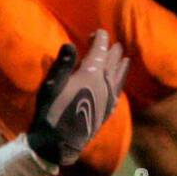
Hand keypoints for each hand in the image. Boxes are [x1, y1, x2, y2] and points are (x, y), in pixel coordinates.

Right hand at [27, 28, 128, 168]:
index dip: (100, 39)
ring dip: (120, 65)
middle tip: (110, 43)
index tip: (98, 32)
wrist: (59, 143)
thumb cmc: (52, 110)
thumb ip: (63, 64)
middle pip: (112, 62)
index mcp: (91, 74)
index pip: (100, 50)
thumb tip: (70, 44)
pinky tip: (119, 84)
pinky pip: (118, 93)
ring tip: (125, 58)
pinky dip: (120, 83)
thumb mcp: (52, 84)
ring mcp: (108, 99)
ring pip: (118, 77)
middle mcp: (104, 85)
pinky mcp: (107, 112)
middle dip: (111, 50)